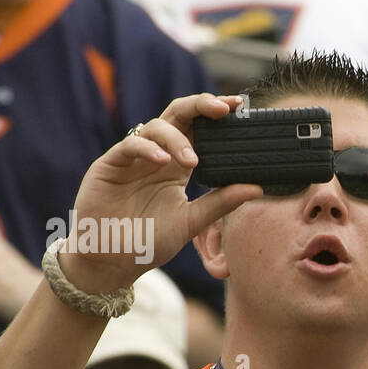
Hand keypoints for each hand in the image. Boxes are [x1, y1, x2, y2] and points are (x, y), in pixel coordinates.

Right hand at [59, 93, 262, 292]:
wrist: (111, 262)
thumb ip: (220, 203)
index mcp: (177, 166)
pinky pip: (130, 145)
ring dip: (177, 139)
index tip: (238, 107)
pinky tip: (164, 161)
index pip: (198, 129)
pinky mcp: (110, 165)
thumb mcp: (191, 222)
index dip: (215, 114)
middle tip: (222, 109)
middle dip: (200, 106)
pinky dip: (148, 149)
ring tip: (192, 161)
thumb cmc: (148, 241)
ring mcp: (133, 159)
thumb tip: (257, 188)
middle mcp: (157, 156)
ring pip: (156, 127)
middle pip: (177, 115)